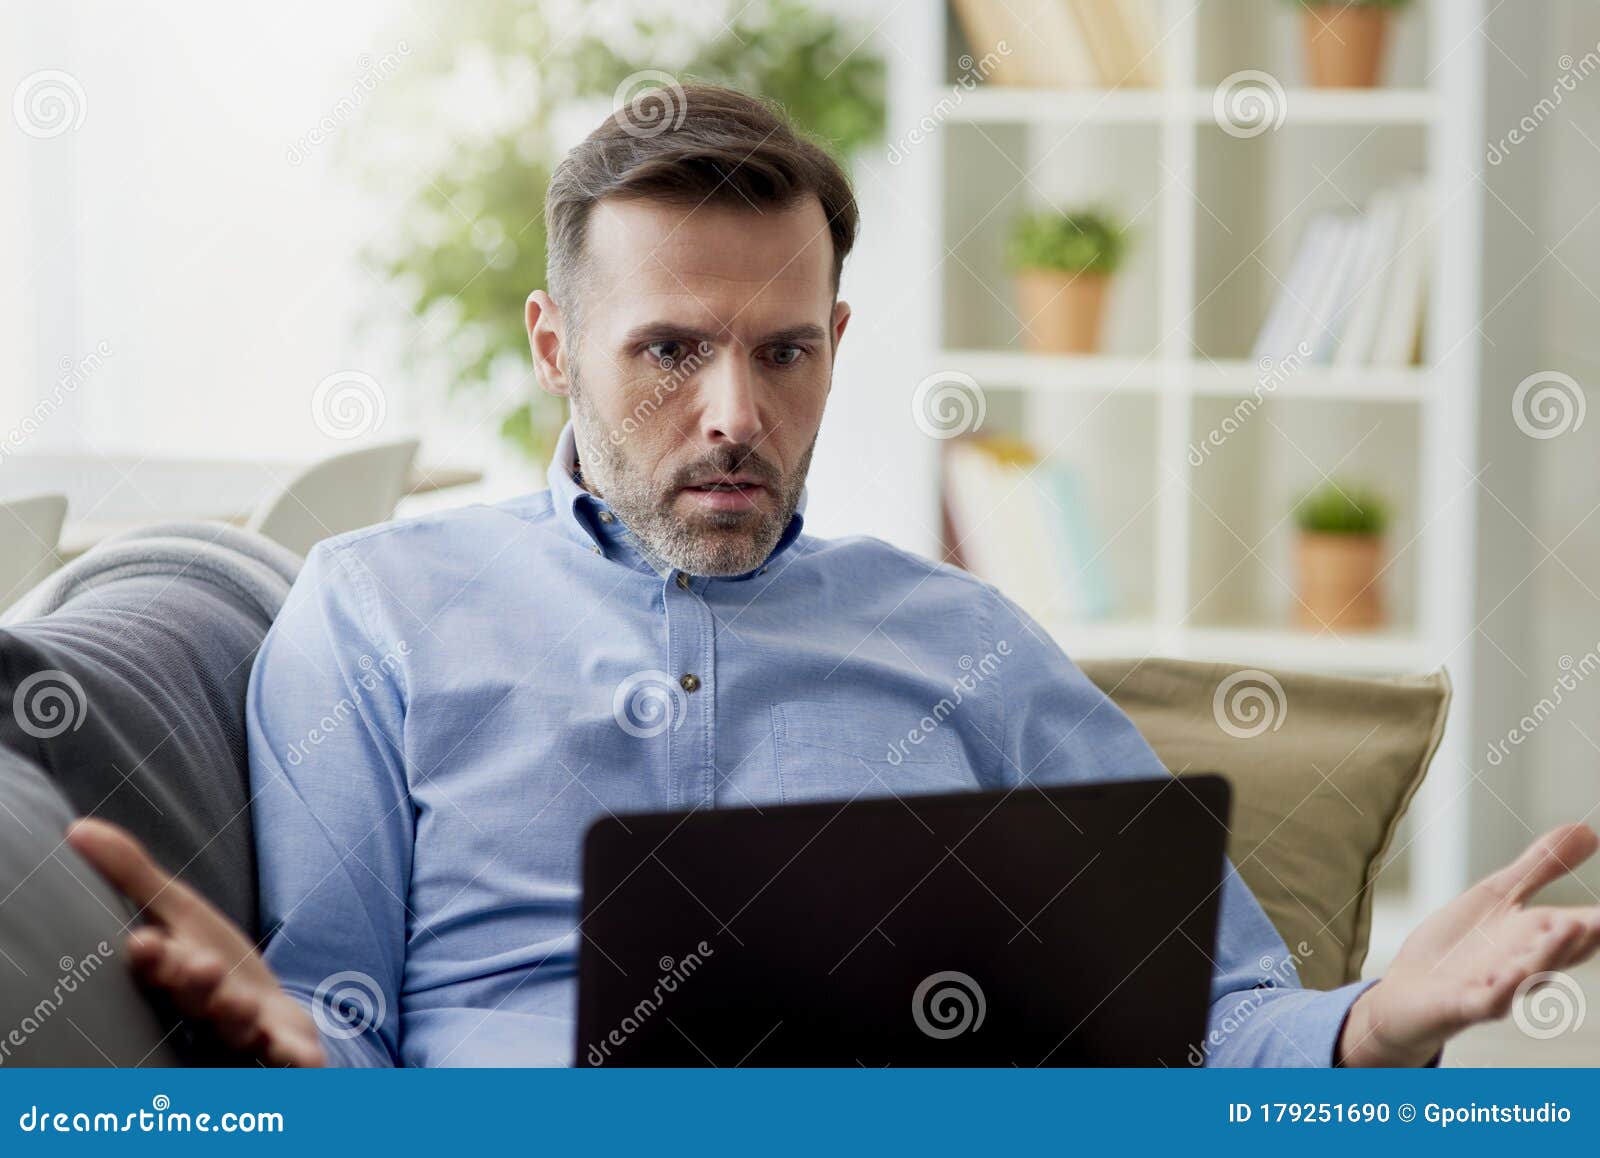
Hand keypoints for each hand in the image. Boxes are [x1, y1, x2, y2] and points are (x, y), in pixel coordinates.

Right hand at [66, 817, 323, 1066]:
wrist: (267, 1020)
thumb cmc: (211, 962)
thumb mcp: (178, 911)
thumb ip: (134, 876)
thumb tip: (78, 829)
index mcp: (174, 975)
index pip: (157, 967)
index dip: (153, 957)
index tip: (145, 941)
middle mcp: (205, 1010)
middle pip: (194, 1000)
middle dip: (194, 985)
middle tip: (200, 967)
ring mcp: (244, 1034)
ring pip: (235, 1032)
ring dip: (236, 1019)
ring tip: (240, 1005)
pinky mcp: (284, 1052)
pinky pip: (289, 1062)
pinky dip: (295, 1063)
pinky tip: (305, 1062)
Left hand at [1338, 822, 1599, 1066]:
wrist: (1406, 995)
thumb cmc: (1459, 946)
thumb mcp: (1499, 895)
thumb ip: (1541, 866)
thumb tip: (1589, 831)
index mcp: (1538, 937)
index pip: (1584, 925)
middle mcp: (1526, 964)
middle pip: (1564, 950)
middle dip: (1590, 932)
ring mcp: (1497, 986)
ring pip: (1531, 973)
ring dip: (1552, 953)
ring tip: (1574, 926)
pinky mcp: (1464, 1004)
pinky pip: (1488, 1000)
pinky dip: (1501, 988)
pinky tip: (1509, 973)